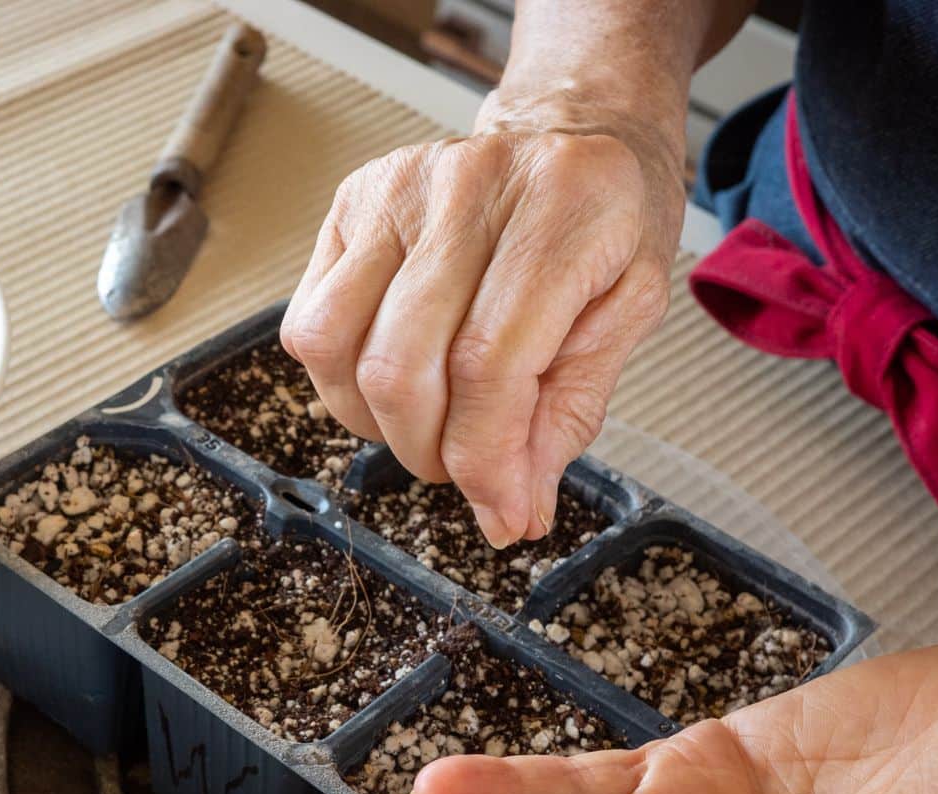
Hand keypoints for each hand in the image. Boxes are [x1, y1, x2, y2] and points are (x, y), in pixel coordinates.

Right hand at [280, 93, 683, 546]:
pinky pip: (309, 324)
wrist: (569, 135)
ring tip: (428, 425)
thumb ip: (568, 413)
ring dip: (377, 424)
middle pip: (401, 366)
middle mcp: (469, 185)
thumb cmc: (603, 226)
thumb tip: (512, 511)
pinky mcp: (348, 204)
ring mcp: (395, 189)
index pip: (487, 363)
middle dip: (429, 452)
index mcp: (562, 207)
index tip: (499, 513)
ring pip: (339, 352)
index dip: (484, 459)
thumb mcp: (628, 314)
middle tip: (463, 470)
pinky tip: (390, 379)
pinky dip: (343, 382)